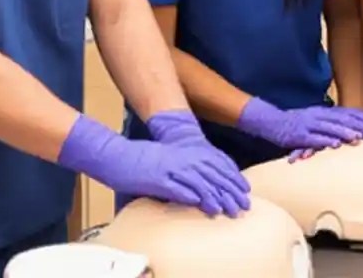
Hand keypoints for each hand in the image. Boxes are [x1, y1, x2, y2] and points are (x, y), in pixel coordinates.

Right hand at [59, 114, 250, 217]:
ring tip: (225, 209)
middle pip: (212, 175)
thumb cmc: (141, 160)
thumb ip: (185, 169)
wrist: (116, 154)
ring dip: (213, 197)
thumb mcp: (169, 160)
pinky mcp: (156, 178)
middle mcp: (182, 160)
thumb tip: (199, 184)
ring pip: (198, 182)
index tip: (245, 190)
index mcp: (187, 154)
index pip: (217, 164)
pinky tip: (199, 203)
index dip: (233, 178)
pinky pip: (175, 187)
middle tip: (242, 206)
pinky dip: (188, 194)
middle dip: (229, 191)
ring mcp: (170, 168)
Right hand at [288, 107, 362, 161]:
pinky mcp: (299, 133)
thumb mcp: (318, 122)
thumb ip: (335, 127)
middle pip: (346, 119)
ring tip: (359, 139)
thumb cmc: (297, 125)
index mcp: (328, 111)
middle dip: (362, 128)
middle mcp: (322, 114)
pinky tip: (335, 145)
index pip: (354, 115)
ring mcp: (310, 123)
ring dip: (346, 133)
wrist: (271, 121)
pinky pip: (314, 137)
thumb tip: (356, 135)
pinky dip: (325, 140)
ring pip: (331, 126)